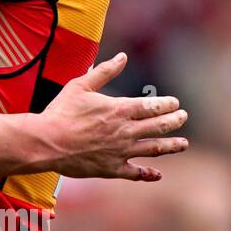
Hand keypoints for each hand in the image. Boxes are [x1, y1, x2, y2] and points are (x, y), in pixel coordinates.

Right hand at [37, 52, 188, 179]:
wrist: (47, 142)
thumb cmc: (61, 112)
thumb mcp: (80, 85)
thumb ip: (104, 71)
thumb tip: (122, 57)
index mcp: (119, 109)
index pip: (152, 106)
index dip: (167, 105)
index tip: (175, 104)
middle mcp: (125, 131)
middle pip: (159, 126)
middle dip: (174, 121)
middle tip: (183, 117)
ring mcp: (121, 152)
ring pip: (154, 149)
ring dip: (172, 146)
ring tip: (183, 143)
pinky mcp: (111, 168)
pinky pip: (135, 173)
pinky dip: (148, 174)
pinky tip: (157, 174)